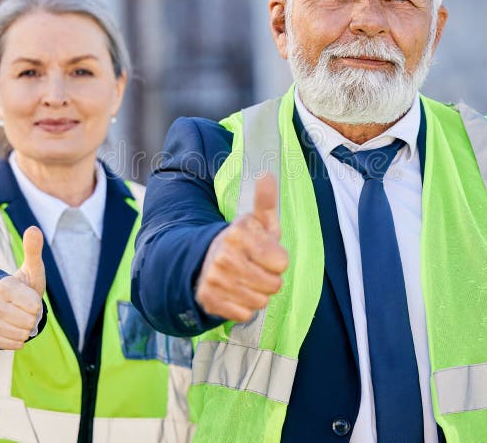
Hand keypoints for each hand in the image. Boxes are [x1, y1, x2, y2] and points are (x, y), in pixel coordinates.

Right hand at [0, 226, 45, 349]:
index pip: (34, 305)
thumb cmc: (23, 286)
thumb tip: (33, 227)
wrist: (3, 304)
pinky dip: (18, 340)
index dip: (38, 304)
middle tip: (27, 310)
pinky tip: (15, 329)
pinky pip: (11, 344)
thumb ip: (33, 250)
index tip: (31, 298)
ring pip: (20, 334)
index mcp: (4, 286)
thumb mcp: (31, 269)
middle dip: (34, 317)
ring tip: (21, 318)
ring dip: (26, 329)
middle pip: (29, 321)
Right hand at [196, 173, 287, 321]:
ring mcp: (215, 279)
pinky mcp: (210, 300)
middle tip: (255, 269)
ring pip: (260, 302)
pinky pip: (245, 314)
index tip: (265, 254)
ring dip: (257, 294)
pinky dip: (243, 307)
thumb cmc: (243, 243)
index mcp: (239, 234)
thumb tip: (267, 173)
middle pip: (273, 285)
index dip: (277, 260)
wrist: (205, 261)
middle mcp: (225, 256)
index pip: (281, 262)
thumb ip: (266, 200)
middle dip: (269, 279)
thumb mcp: (257, 222)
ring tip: (246, 280)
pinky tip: (235, 293)